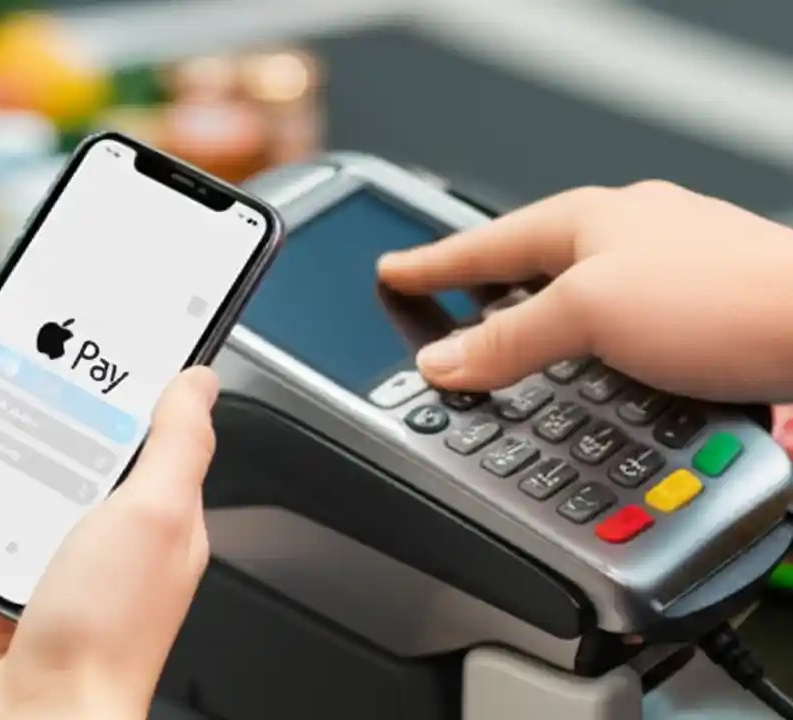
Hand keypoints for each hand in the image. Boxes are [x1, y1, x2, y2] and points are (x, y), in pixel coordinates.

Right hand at [0, 351, 218, 719]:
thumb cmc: (106, 639)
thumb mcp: (155, 518)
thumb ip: (178, 445)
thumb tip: (198, 384)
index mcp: (136, 522)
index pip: (97, 434)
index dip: (59, 387)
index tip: (19, 352)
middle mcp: (85, 555)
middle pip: (19, 468)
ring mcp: (29, 593)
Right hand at [379, 181, 792, 401]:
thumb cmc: (723, 298)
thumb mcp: (590, 313)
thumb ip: (509, 338)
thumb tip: (442, 359)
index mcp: (590, 219)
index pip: (485, 241)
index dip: (432, 261)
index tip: (394, 268)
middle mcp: (627, 237)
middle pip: (531, 266)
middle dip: (485, 296)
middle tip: (444, 318)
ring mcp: (666, 273)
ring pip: (577, 302)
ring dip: (541, 334)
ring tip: (510, 364)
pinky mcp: (698, 314)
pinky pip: (619, 332)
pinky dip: (589, 356)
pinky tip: (591, 384)